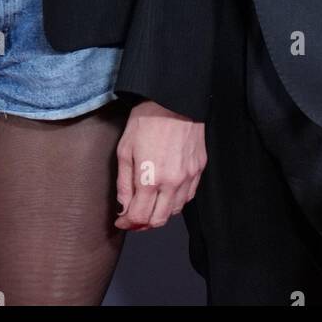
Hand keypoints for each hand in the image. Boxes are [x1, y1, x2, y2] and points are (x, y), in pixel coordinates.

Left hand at [114, 100, 206, 230]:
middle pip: (159, 220)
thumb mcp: (125, 150)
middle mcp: (172, 182)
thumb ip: (123, 184)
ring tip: (150, 203)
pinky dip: (176, 200)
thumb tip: (123, 209)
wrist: (173, 98)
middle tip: (134, 216)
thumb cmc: (146, 120)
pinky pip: (189, 195)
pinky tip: (167, 191)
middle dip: (144, 223)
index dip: (128, 223)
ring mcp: (189, 176)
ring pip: (175, 210)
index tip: (122, 220)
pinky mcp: (199, 168)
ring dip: (161, 212)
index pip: (140, 217)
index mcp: (150, 179)